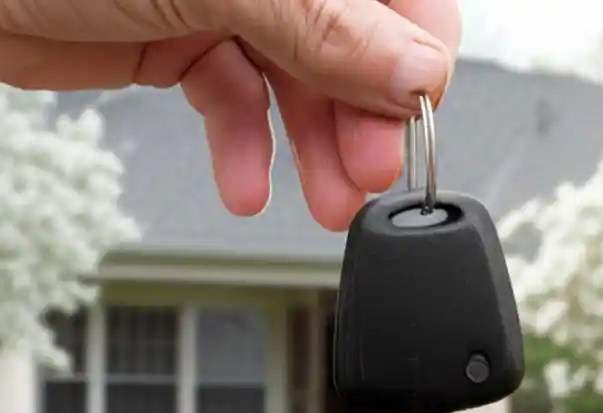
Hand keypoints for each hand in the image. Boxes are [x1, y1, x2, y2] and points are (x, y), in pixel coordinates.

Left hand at [0, 0, 461, 229]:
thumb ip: (324, 29)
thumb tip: (415, 74)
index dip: (416, 61)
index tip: (412, 125)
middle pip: (354, 44)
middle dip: (363, 119)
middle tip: (366, 180)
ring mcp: (230, 0)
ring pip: (301, 82)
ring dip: (315, 149)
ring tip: (326, 203)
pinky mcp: (186, 43)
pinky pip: (239, 102)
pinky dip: (246, 148)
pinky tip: (248, 186)